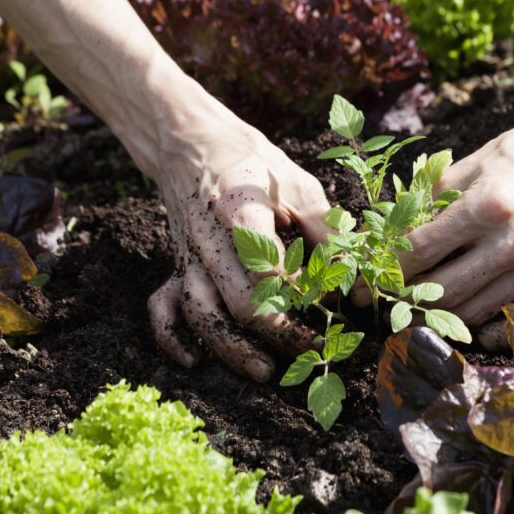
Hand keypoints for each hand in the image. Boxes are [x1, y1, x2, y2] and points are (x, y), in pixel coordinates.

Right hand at [146, 103, 331, 380]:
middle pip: (237, 301)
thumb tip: (352, 279)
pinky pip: (162, 308)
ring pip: (200, 313)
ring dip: (230, 348)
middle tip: (315, 348)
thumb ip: (325, 229)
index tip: (332, 304)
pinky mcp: (175, 265)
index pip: (269, 266)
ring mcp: (187, 255)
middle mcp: (208, 238)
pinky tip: (194, 360)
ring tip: (264, 371)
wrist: (190, 142)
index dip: (303, 294)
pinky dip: (172, 338)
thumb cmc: (252, 163)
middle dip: (278, 333)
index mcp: (240, 209)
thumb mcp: (297, 182)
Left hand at [398, 112, 513, 349]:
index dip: (385, 272)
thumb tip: (382, 239)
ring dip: (439, 316)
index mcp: (488, 205)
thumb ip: (426, 203)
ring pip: (474, 312)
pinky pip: (513, 320)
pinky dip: (485, 327)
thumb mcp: (467, 166)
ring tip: (417, 310)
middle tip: (387, 302)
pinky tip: (465, 319)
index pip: (421, 251)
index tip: (364, 284)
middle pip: (443, 291)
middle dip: (406, 300)